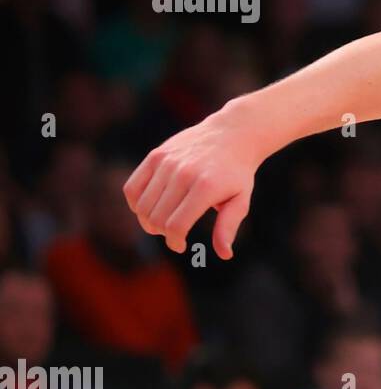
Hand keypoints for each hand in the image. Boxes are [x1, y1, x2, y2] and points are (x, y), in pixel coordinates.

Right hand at [124, 107, 262, 258]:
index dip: (174, 241)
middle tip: (172, 234)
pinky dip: (135, 204)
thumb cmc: (237, 173)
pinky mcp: (155, 155)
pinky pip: (132, 187)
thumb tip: (225, 254)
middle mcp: (183, 174)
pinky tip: (148, 208)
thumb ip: (228, 227)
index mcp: (205, 188)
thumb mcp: (241, 200)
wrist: (232, 135)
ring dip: (147, 221)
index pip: (176, 225)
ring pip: (142, 206)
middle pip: (157, 218)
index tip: (180, 246)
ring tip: (162, 223)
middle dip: (162, 233)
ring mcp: (167, 163)